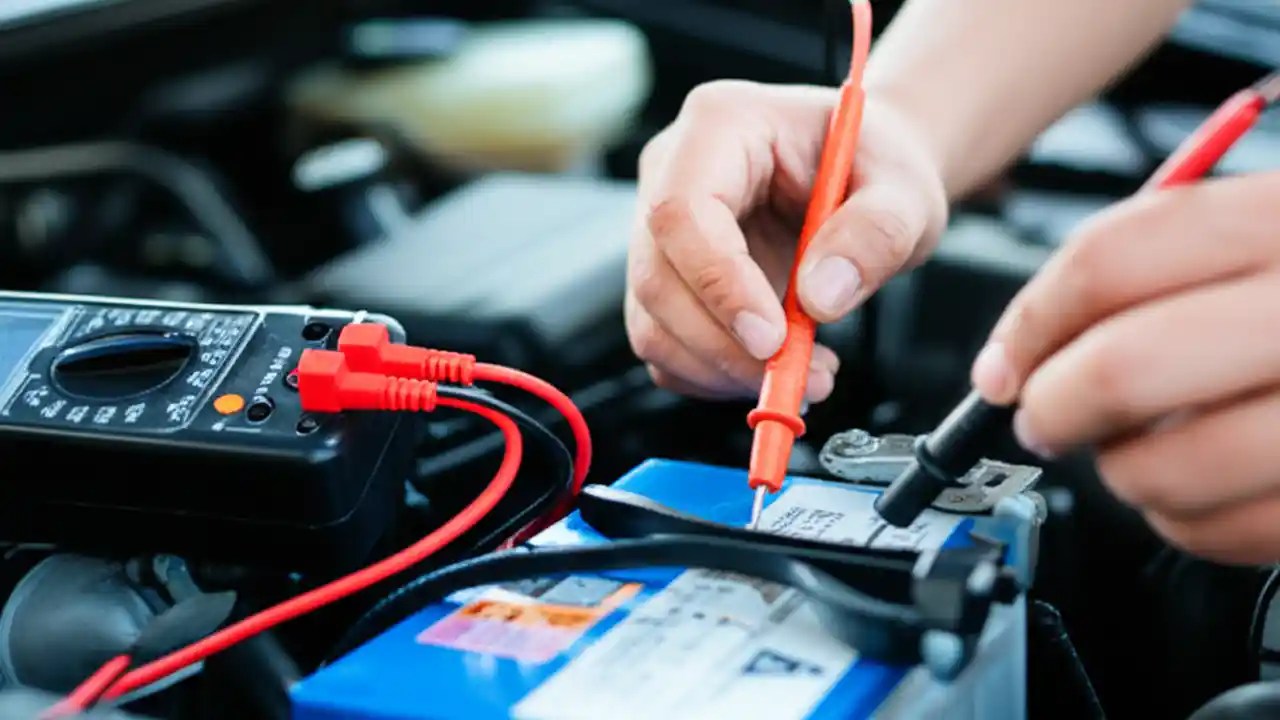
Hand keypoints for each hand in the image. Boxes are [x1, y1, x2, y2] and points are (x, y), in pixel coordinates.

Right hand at [626, 80, 947, 400]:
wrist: (864, 176)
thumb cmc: (875, 166)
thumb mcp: (904, 192)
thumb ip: (874, 235)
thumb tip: (819, 297)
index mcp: (720, 125)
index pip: (682, 212)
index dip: (719, 283)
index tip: (772, 338)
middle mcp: (672, 173)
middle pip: (657, 276)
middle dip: (722, 345)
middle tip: (796, 375)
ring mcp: (661, 232)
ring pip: (652, 322)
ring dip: (721, 370)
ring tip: (803, 374)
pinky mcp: (668, 280)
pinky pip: (666, 345)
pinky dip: (714, 375)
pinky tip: (771, 367)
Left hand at [971, 171, 1279, 563]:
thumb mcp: (1270, 235)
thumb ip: (1164, 267)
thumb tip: (1024, 349)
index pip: (1111, 260)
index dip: (1031, 321)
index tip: (1005, 362)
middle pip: (1125, 367)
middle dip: (1052, 404)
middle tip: (1042, 415)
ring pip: (1164, 468)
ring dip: (1119, 473)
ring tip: (1137, 453)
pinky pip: (1221, 535)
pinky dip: (1183, 523)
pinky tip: (1202, 491)